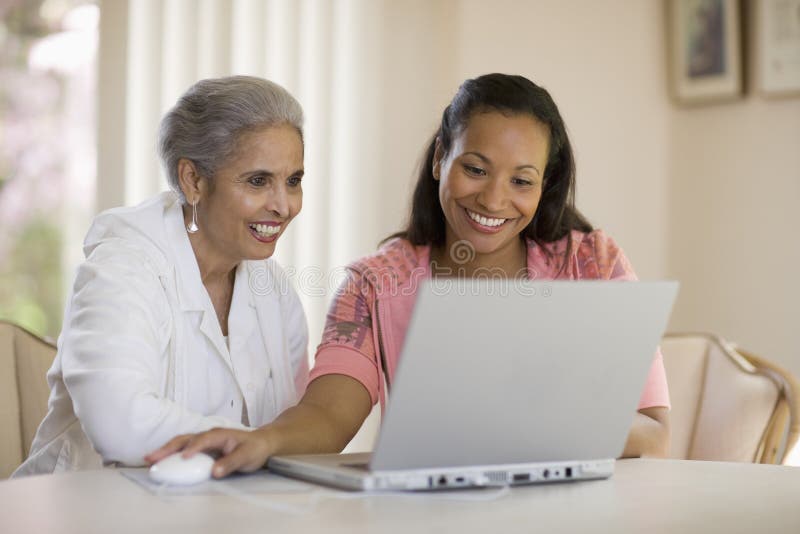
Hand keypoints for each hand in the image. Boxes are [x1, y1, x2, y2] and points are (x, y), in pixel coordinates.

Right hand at [144, 427, 273, 477]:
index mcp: (219, 435)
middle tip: (152, 457)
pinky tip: (161, 461)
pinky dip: (171, 454)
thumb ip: (231, 463)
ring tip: (149, 459)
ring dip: (165, 450)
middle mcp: (208, 435)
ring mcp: (204, 441)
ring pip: (181, 443)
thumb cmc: (254, 448)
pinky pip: (183, 449)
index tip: (183, 458)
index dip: (192, 448)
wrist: (261, 443)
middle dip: (168, 448)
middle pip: (185, 439)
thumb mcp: (246, 456)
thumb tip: (215, 471)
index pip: (202, 440)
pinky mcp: (201, 448)